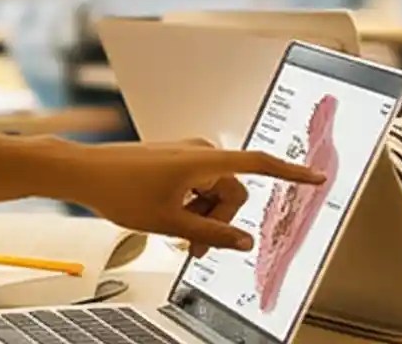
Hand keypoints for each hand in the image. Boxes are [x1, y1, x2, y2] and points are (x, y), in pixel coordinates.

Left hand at [0, 133, 326, 252]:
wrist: (83, 171)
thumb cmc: (120, 189)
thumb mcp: (170, 222)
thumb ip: (212, 234)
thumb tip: (245, 241)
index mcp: (204, 160)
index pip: (259, 165)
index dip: (291, 173)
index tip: (318, 177)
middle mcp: (200, 152)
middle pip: (232, 194)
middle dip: (219, 222)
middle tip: (193, 248)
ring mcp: (186, 156)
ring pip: (213, 195)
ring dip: (202, 217)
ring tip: (174, 233)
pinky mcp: (174, 162)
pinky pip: (197, 188)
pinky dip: (190, 207)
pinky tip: (166, 217)